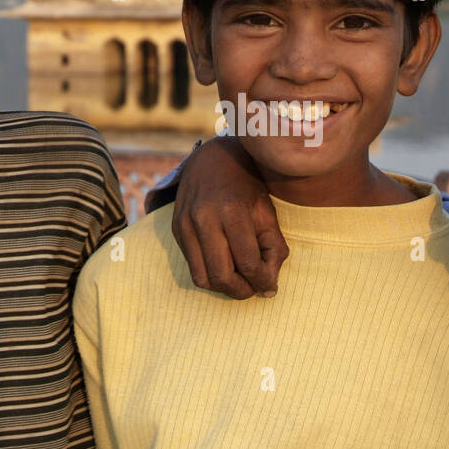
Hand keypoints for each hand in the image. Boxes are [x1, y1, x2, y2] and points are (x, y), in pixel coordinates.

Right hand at [171, 136, 288, 298]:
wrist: (212, 157)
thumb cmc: (246, 184)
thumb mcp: (267, 211)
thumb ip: (273, 248)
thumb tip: (269, 288)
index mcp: (231, 211)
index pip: (247, 262)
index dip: (262, 281)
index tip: (270, 286)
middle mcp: (203, 218)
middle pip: (221, 276)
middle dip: (241, 291)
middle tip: (254, 288)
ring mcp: (185, 224)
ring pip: (202, 278)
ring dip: (224, 287)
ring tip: (240, 281)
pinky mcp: (175, 229)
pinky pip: (192, 266)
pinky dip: (210, 274)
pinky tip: (225, 266)